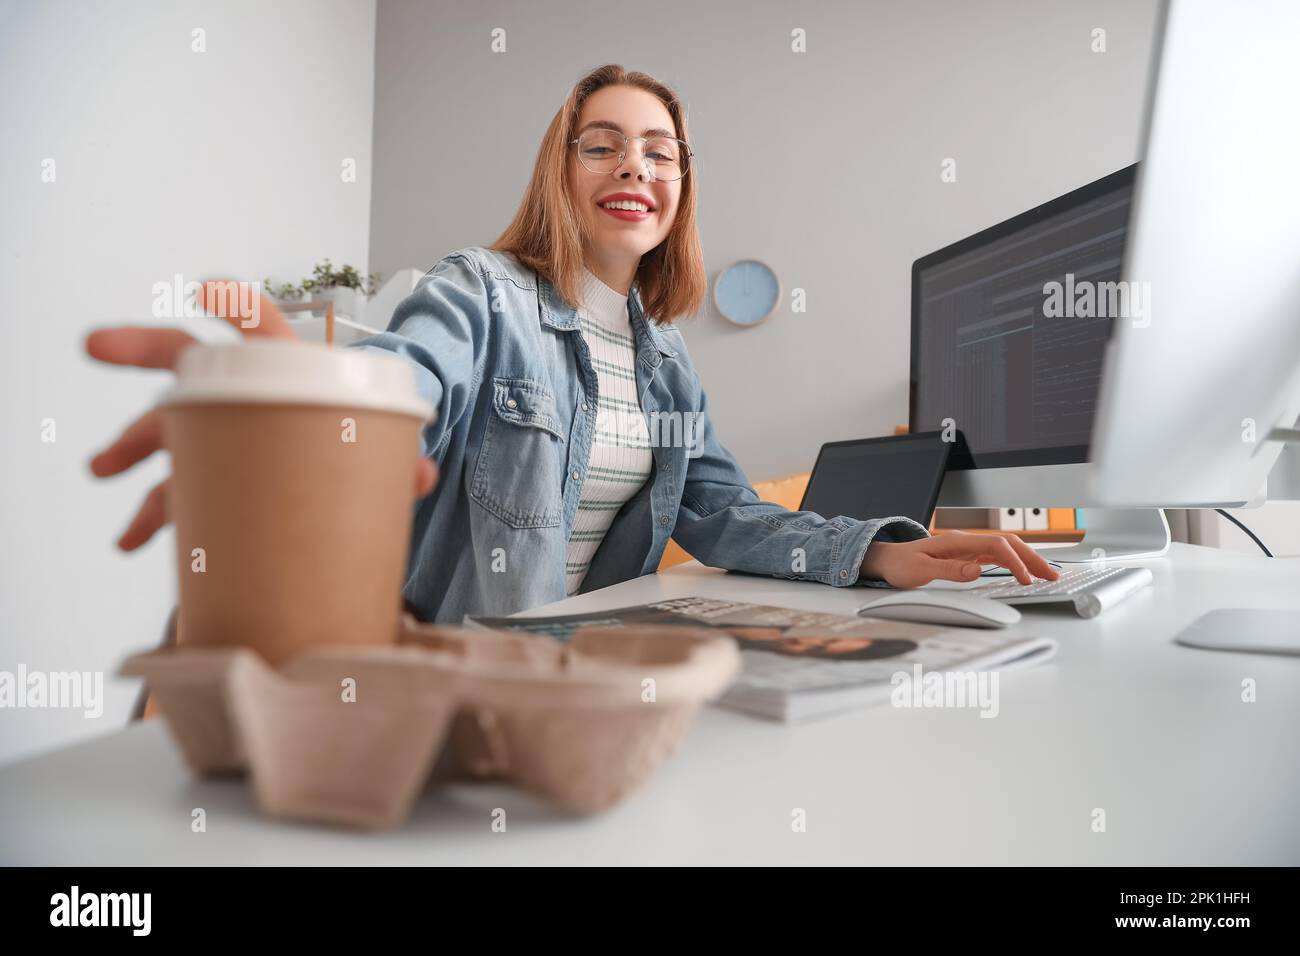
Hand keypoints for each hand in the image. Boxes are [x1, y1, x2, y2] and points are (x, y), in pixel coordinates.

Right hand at [86, 280, 438, 550]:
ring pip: (169, 425)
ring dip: (131, 444)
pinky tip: (131, 540)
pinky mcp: (213, 472)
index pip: (264, 324)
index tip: (205, 289)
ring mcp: (223, 429)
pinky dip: (151, 515)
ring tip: (102, 467)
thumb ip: (397, 463)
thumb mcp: (378, 452)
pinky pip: (174, 488)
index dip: (239, 304)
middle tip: (93, 343)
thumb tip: (422, 476)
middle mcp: (245, 389)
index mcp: (289, 370)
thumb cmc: (353, 440)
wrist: (344, 471)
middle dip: (140, 348)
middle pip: (188, 357)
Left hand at [861, 529, 1060, 588]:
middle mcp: (966, 541)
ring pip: (1006, 549)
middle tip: (1052, 576)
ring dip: (1027, 560)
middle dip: (1032, 558)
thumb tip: (975, 571)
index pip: (995, 546)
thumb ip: (948, 570)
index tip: (1026, 579)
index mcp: (957, 542)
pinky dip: (1014, 564)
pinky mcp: (967, 557)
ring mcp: (968, 548)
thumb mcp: (920, 570)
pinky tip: (1024, 574)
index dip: (1015, 561)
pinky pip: (997, 556)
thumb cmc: (901, 564)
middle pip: (1008, 544)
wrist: (888, 560)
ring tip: (1046, 576)